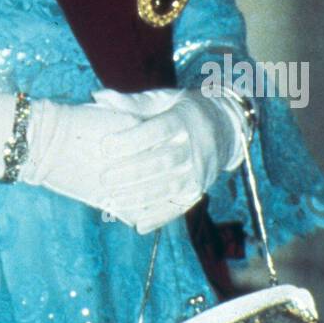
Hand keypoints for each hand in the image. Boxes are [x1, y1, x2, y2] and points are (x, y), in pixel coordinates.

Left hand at [87, 86, 246, 232]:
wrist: (225, 127)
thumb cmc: (182, 110)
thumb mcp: (163, 100)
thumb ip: (132, 103)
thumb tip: (99, 97)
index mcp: (183, 119)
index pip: (157, 130)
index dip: (131, 139)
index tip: (105, 146)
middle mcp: (195, 146)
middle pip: (162, 161)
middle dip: (131, 171)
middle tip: (104, 178)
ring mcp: (200, 170)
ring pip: (169, 186)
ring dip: (141, 196)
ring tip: (113, 200)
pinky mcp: (199, 189)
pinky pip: (180, 206)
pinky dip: (159, 217)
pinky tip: (139, 224)